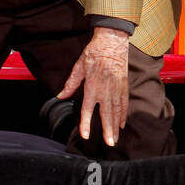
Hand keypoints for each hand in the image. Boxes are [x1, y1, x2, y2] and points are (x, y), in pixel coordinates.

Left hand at [56, 27, 129, 147]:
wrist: (111, 41)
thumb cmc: (93, 53)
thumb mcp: (79, 67)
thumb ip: (71, 84)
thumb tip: (60, 96)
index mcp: (92, 86)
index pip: (88, 109)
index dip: (86, 123)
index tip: (86, 135)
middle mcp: (105, 90)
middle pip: (106, 114)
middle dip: (108, 130)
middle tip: (110, 144)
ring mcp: (116, 88)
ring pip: (116, 111)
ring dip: (116, 126)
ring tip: (115, 138)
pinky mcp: (123, 85)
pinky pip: (124, 103)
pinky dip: (123, 114)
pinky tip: (122, 123)